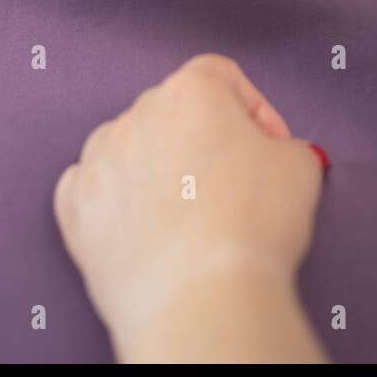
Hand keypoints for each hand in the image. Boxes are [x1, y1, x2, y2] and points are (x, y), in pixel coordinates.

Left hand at [54, 54, 326, 361]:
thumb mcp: (300, 166)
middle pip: (175, 113)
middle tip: (237, 186)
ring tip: (191, 216)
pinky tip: (150, 230)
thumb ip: (285, 145)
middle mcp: (136, 116)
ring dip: (159, 170)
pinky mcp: (76, 209)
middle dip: (206, 141)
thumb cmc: (251, 225)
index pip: (222, 78)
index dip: (255, 111)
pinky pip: (97, 190)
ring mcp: (98, 161)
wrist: (200, 298)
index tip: (271, 146)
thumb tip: (273, 155)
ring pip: (132, 149)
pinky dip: (120, 204)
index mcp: (190, 92)